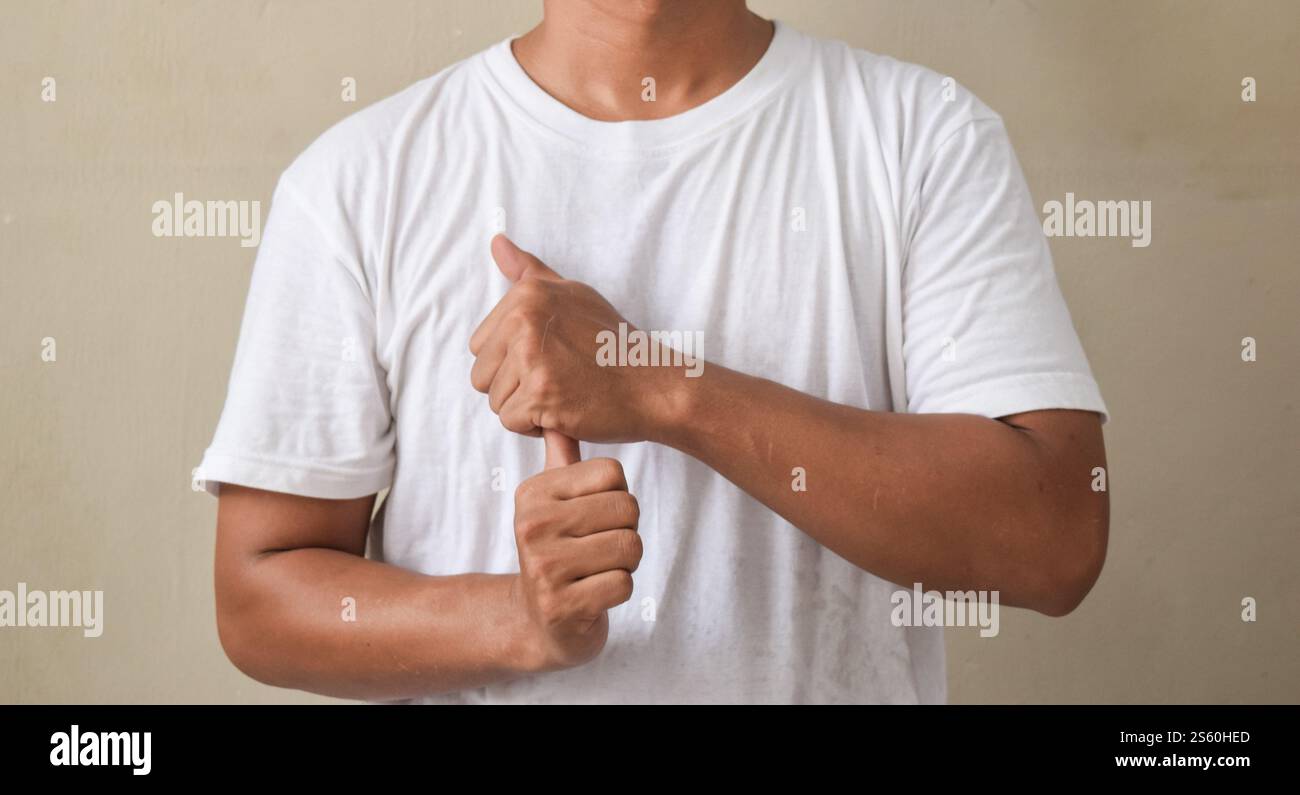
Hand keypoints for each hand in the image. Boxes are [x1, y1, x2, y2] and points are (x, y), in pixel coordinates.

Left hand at [469, 235, 671, 442]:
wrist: (651, 385)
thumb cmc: (613, 344)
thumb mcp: (574, 294)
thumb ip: (529, 272)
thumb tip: (496, 242)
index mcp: (527, 295)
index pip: (480, 345)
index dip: (511, 362)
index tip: (548, 359)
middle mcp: (524, 321)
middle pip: (481, 375)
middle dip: (513, 387)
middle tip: (557, 380)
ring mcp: (532, 357)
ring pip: (496, 401)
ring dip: (525, 408)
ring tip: (562, 394)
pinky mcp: (540, 394)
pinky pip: (512, 421)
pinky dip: (535, 427)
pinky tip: (565, 411)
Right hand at [509, 432, 641, 671]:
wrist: (537, 622)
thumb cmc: (557, 553)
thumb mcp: (552, 503)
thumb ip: (561, 458)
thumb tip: (559, 411)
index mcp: (533, 492)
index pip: (613, 473)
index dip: (618, 498)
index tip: (593, 519)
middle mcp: (532, 525)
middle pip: (627, 509)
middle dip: (626, 533)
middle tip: (598, 550)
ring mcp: (544, 568)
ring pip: (630, 547)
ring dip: (625, 564)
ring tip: (596, 571)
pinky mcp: (561, 606)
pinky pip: (624, 584)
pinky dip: (619, 592)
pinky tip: (593, 594)